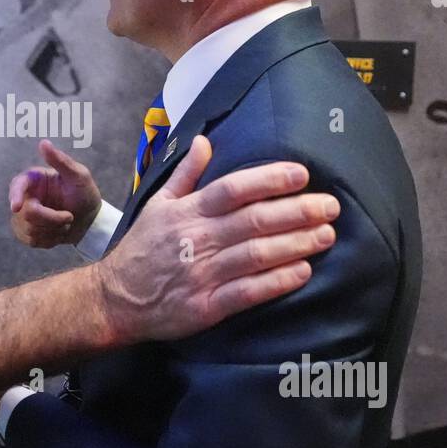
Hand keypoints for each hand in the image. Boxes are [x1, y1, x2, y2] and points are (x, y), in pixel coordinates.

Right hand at [8, 139, 102, 248]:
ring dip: (53, 230)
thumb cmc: (85, 194)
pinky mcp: (27, 232)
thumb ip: (61, 161)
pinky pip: (31, 241)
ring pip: (28, 228)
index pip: (17, 185)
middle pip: (26, 212)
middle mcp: (26, 196)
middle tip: (69, 217)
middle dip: (51, 219)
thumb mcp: (79, 175)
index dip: (15, 195)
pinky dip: (49, 240)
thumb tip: (43, 143)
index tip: (16, 207)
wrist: (91, 221)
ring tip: (65, 223)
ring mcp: (24, 215)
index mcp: (34, 179)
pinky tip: (58, 233)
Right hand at [94, 136, 337, 343]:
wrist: (115, 299)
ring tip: (326, 235)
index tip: (301, 174)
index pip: (232, 189)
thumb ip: (186, 174)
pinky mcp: (206, 306)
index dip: (268, 179)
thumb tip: (204, 141)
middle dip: (296, 211)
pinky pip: (248, 292)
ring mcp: (202, 274)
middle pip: (253, 220)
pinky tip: (304, 271)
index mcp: (187, 212)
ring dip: (296, 244)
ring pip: (256, 255)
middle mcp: (197, 240)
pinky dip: (278, 281)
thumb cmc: (142, 248)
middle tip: (330, 206)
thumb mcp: (158, 204)